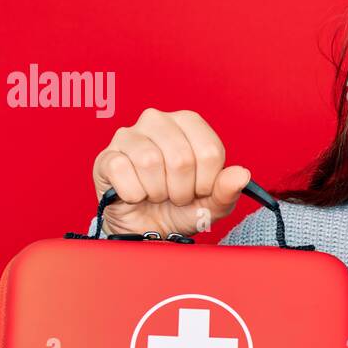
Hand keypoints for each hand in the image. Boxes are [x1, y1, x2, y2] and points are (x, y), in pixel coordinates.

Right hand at [91, 108, 251, 236]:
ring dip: (158, 191)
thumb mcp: (212, 204)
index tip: (199, 189)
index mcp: (188, 123)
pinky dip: (134, 194)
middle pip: (181, 158)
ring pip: (150, 162)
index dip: (207, 181)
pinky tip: (135, 194)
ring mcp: (128, 135)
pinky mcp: (106, 156)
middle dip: (182, 189)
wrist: (146, 228)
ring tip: (157, 194)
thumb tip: (241, 175)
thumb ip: (228, 190)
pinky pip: (123, 172)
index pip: (209, 151)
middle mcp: (157, 120)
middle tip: (176, 195)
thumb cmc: (180, 208)